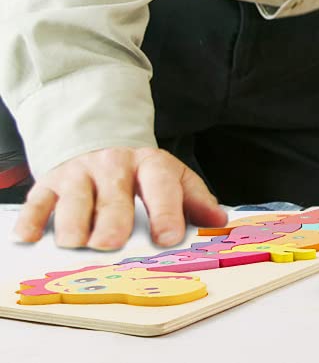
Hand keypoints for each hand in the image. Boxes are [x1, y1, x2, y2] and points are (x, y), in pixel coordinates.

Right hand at [12, 146, 227, 249]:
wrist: (99, 141)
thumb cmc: (139, 172)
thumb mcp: (172, 177)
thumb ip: (195, 198)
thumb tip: (219, 220)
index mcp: (150, 163)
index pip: (160, 184)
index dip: (166, 211)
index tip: (168, 238)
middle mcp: (114, 165)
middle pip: (114, 195)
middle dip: (112, 220)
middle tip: (111, 244)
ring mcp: (80, 173)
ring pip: (74, 198)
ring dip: (73, 223)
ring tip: (75, 244)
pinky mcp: (49, 183)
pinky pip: (38, 202)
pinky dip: (32, 220)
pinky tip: (32, 238)